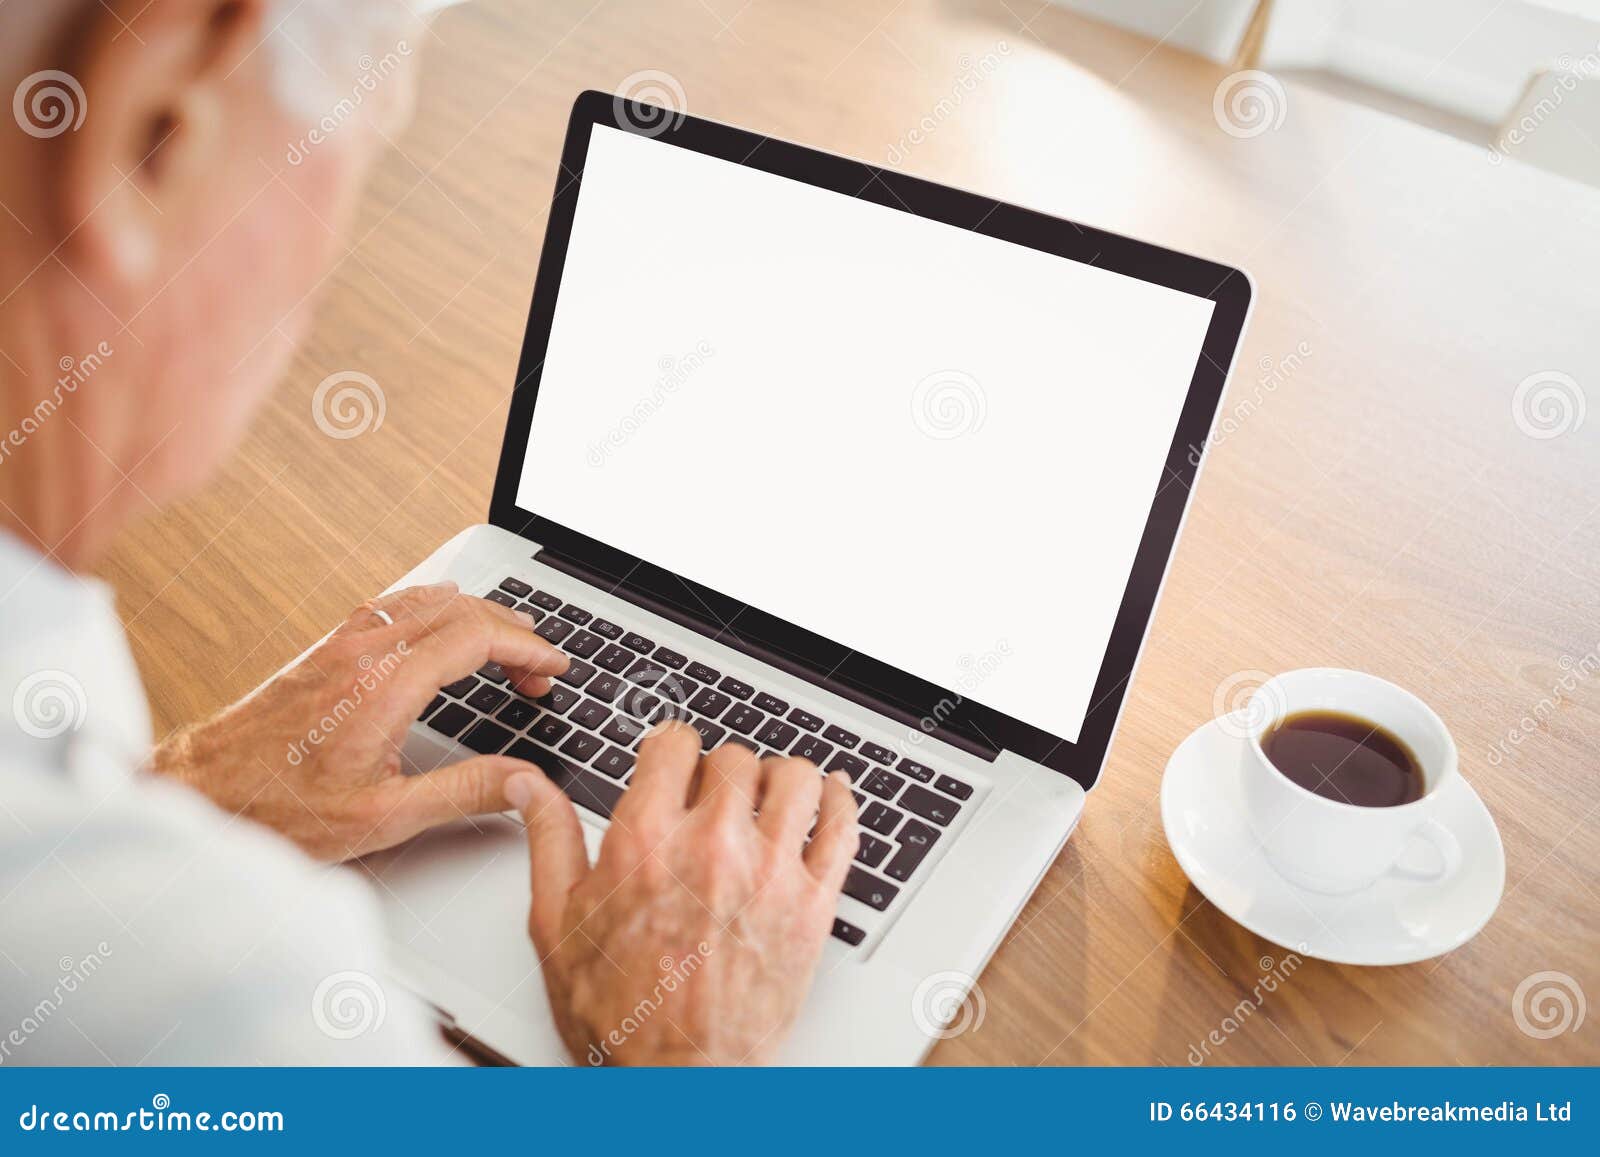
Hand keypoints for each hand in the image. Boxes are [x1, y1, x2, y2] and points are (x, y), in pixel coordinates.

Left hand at [151, 581, 569, 860]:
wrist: (204, 794)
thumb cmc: (280, 809)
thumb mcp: (385, 817)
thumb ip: (464, 793)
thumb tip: (524, 781)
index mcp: (386, 686)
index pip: (477, 638)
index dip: (528, 648)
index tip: (554, 667)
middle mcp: (364, 653)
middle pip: (460, 609)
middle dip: (512, 632)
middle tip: (539, 669)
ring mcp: (342, 645)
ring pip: (427, 599)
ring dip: (476, 615)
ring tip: (506, 644)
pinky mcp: (326, 650)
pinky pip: (395, 605)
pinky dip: (436, 608)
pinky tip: (441, 621)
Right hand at [504, 722, 858, 1065]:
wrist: (672, 1081)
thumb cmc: (616, 1015)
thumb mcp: (557, 925)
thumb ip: (548, 842)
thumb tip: (529, 788)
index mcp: (645, 842)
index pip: (675, 742)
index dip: (673, 748)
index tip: (675, 759)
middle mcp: (710, 847)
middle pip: (734, 758)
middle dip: (720, 771)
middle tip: (713, 795)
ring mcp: (768, 874)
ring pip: (793, 778)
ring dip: (778, 779)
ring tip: (766, 797)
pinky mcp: (811, 906)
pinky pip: (842, 827)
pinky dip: (838, 801)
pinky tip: (827, 798)